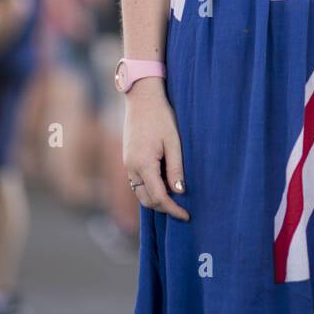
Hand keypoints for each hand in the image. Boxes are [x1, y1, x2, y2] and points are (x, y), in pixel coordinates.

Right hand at [123, 83, 189, 220]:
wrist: (142, 98)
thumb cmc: (161, 116)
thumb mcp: (173, 142)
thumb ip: (176, 168)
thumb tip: (179, 192)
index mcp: (143, 164)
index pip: (158, 197)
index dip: (173, 209)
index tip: (186, 216)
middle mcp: (131, 167)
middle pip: (146, 200)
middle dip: (164, 207)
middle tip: (183, 209)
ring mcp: (127, 163)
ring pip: (140, 192)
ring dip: (156, 199)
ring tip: (175, 198)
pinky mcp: (127, 159)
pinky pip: (137, 182)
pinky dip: (149, 188)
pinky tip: (164, 184)